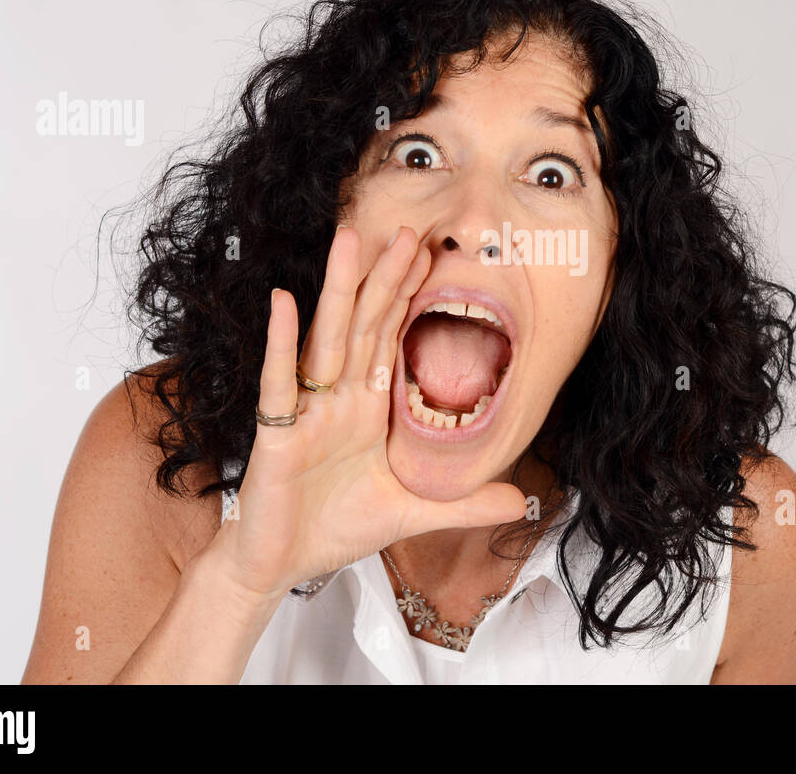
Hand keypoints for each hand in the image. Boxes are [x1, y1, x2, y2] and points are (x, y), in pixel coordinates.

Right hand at [208, 225, 527, 598]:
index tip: (430, 254)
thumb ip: (463, 505)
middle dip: (386, 278)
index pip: (391, 339)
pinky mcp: (277, 434)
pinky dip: (280, 342)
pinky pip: (279, 382)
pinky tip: (283, 301)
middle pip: (365, 325)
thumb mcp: (412, 514)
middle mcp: (338, 399)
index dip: (409, 298)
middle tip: (408, 228)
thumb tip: (519, 502)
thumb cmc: (334, 530)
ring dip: (340, 289)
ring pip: (327, 338)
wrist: (277, 567)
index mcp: (366, 408)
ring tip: (350, 239)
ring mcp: (307, 411)